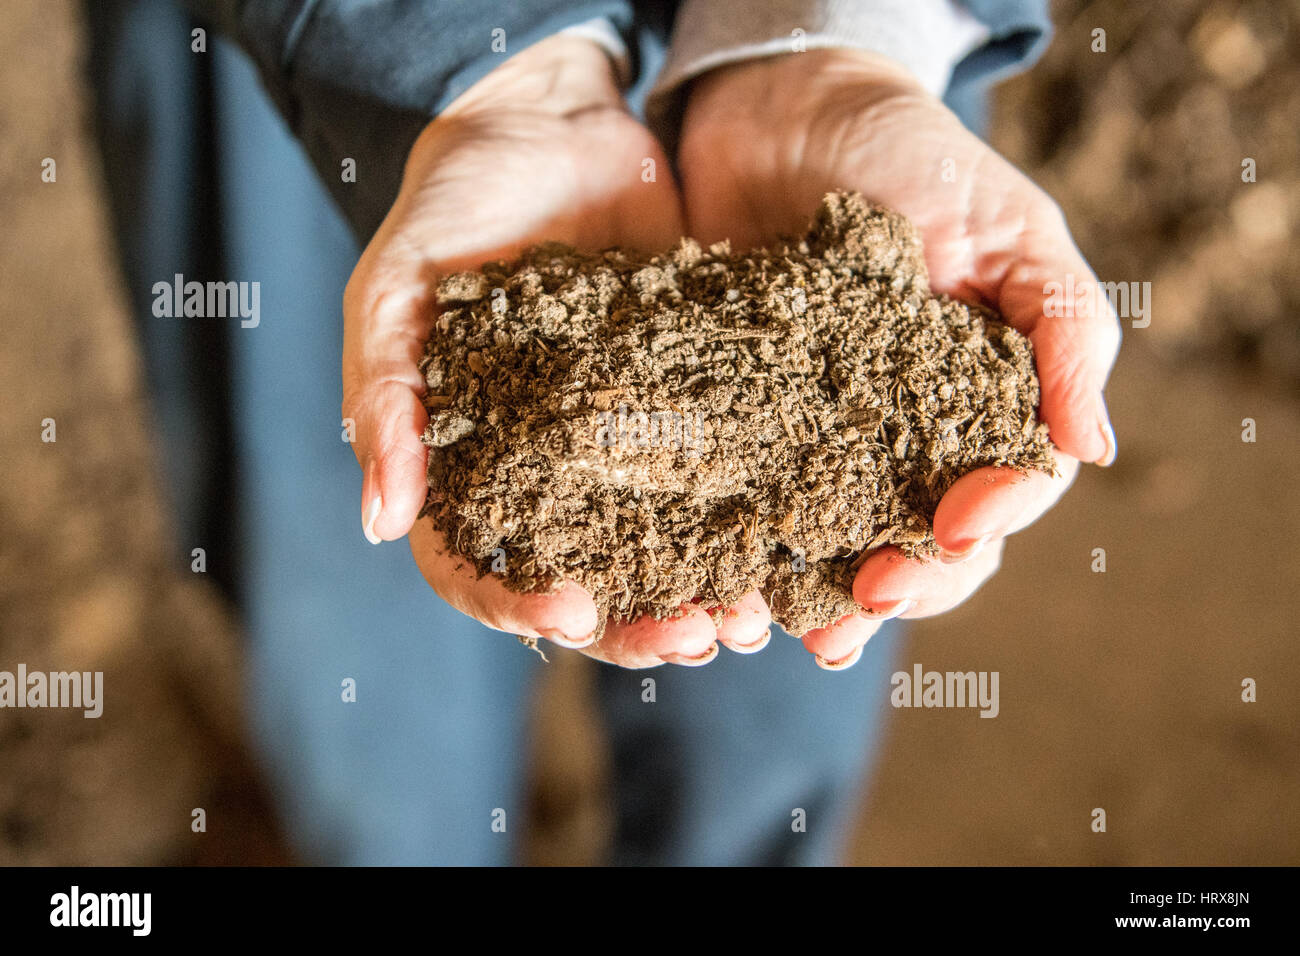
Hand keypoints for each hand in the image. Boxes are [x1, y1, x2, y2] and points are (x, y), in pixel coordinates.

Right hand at [344, 36, 769, 666]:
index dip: (518, 603)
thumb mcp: (396, 292)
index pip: (478, 570)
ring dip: (706, 594)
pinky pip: (721, 481)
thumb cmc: (451, 209)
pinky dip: (752, 520)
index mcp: (466, 470)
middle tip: (697, 635)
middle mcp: (548, 479)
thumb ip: (384, 397)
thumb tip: (379, 520)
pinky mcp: (689, 409)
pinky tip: (791, 537)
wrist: (551, 129)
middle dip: (637, 625)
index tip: (572, 612)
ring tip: (754, 614)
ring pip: (661, 554)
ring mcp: (622, 450)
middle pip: (586, 587)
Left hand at [677, 50, 1119, 668]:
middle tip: (866, 599)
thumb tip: (1094, 451)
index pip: (1004, 492)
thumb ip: (1065, 329)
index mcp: (981, 400)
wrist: (780, 115)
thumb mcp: (1007, 227)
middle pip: (925, 542)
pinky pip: (756, 504)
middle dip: (908, 580)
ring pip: (842, 541)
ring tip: (806, 630)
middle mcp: (907, 434)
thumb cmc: (910, 157)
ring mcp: (824, 435)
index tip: (956, 528)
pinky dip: (752, 552)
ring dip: (829, 595)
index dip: (985, 524)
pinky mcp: (747, 423)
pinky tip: (737, 588)